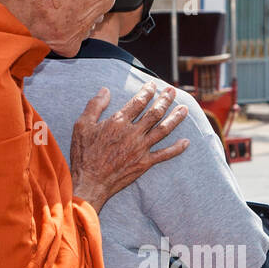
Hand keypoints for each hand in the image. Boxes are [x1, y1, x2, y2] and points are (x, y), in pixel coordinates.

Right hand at [70, 82, 189, 212]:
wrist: (90, 182)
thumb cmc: (83, 154)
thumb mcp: (82, 125)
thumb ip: (95, 106)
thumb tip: (105, 90)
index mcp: (118, 122)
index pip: (138, 102)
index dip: (147, 91)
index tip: (152, 85)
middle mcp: (133, 133)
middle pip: (155, 113)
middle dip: (165, 99)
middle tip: (172, 91)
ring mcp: (141, 148)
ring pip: (163, 130)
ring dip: (175, 118)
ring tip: (184, 109)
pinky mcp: (144, 163)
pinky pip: (164, 154)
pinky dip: (177, 148)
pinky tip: (186, 142)